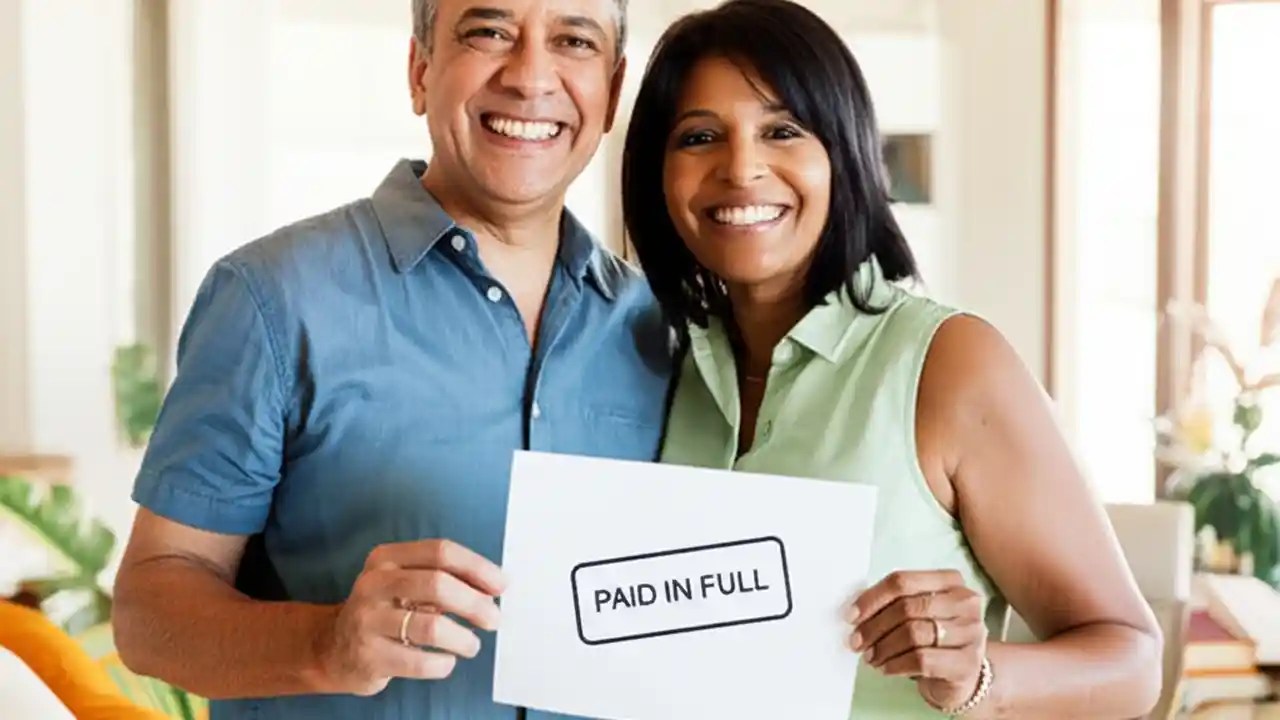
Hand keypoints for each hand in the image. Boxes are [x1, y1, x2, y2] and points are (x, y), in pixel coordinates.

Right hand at [315, 539, 506, 695]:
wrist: (334, 647)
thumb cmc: (386, 612)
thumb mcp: (406, 584)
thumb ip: (445, 579)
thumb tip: (495, 587)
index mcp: (387, 558)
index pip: (441, 551)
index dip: (477, 567)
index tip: (502, 585)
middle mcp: (374, 584)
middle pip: (438, 585)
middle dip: (475, 603)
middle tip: (493, 619)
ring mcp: (367, 620)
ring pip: (431, 626)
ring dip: (463, 638)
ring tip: (471, 645)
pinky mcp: (368, 655)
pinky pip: (419, 661)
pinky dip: (442, 663)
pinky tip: (446, 661)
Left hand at [846, 570, 986, 711]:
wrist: (965, 676)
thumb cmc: (934, 639)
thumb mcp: (918, 614)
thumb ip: (893, 604)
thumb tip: (854, 611)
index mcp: (950, 581)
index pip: (903, 581)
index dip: (872, 599)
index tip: (851, 616)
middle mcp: (966, 603)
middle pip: (907, 608)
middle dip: (874, 626)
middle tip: (856, 641)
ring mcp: (970, 633)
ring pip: (913, 634)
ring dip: (883, 648)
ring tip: (870, 657)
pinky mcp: (967, 663)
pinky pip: (922, 660)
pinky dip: (896, 665)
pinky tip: (886, 668)